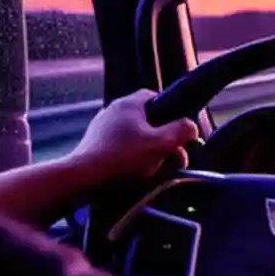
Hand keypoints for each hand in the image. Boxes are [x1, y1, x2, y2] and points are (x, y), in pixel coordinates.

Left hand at [66, 90, 198, 184]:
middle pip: (146, 119)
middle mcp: (113, 111)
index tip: (178, 132)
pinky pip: (120, 148)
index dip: (170, 112)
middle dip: (162, 138)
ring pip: (134, 136)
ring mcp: (100, 129)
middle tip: (172, 157)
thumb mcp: (161, 145)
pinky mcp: (93, 146)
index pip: (155, 96)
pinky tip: (134, 175)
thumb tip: (192, 127)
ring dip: (148, 151)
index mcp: (128, 104)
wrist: (82, 179)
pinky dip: (130, 159)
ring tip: (154, 170)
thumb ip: (181, 132)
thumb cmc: (123, 158)